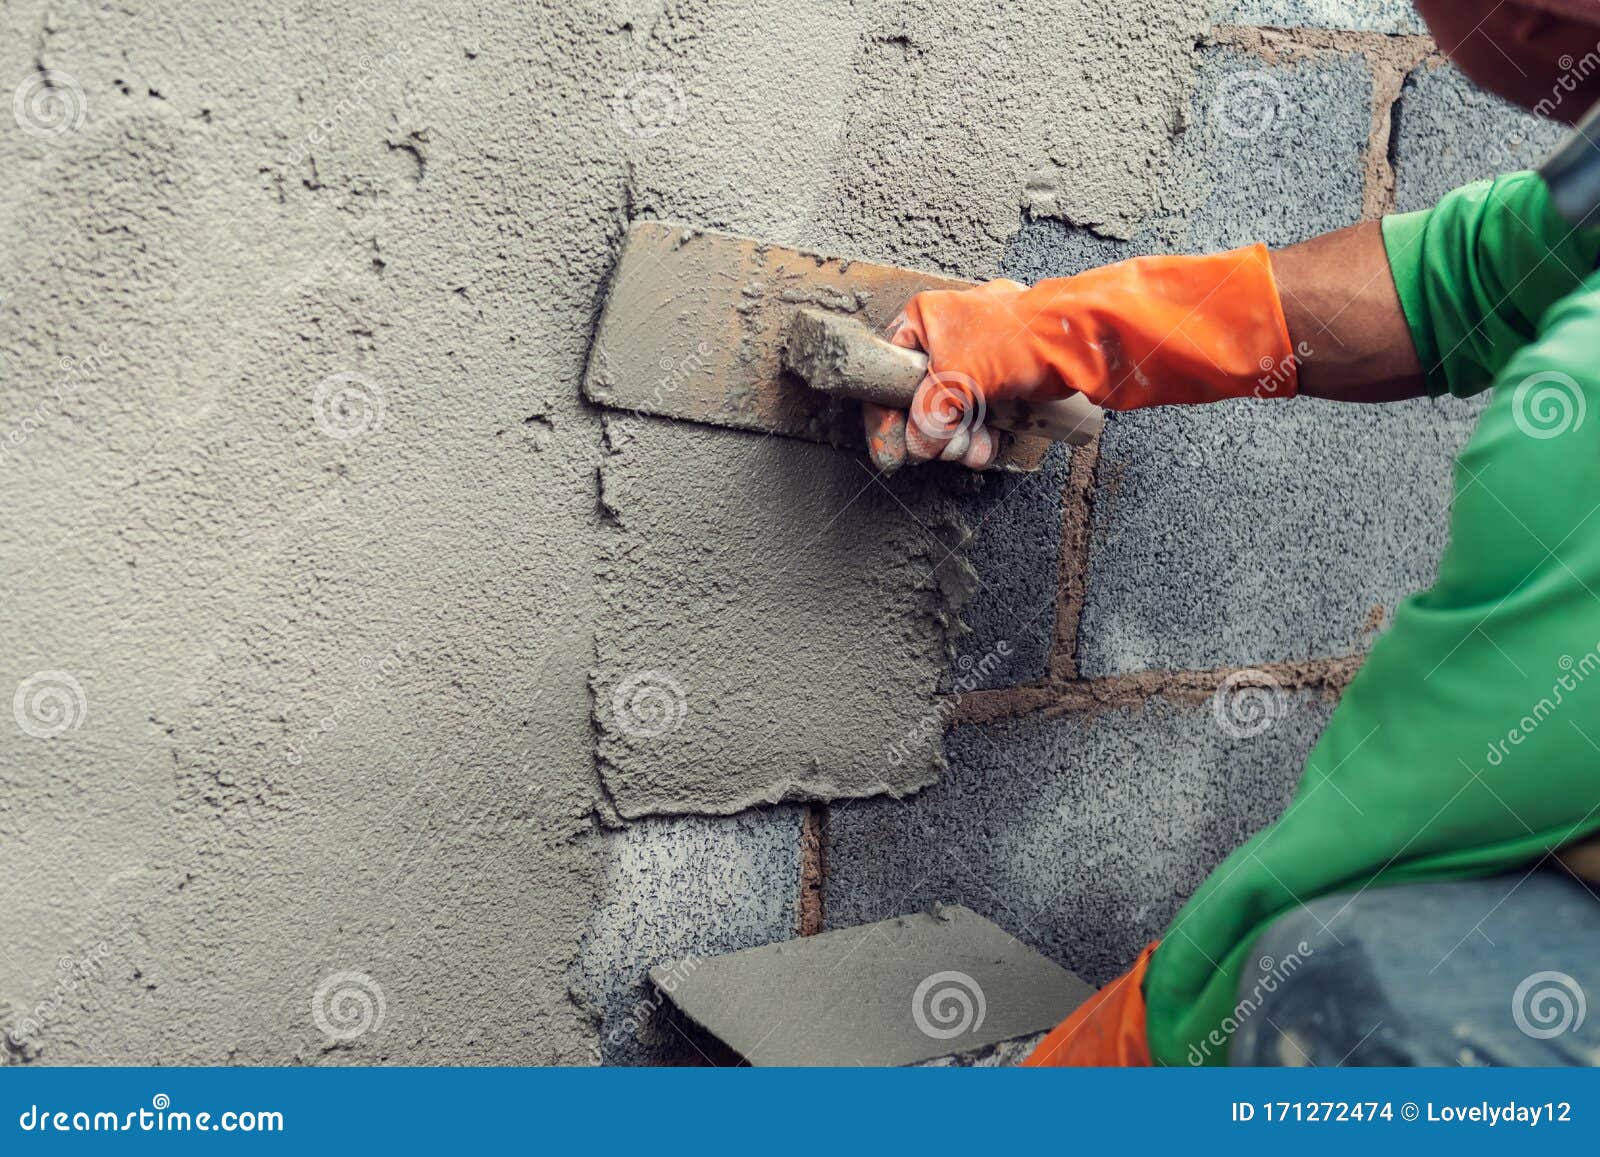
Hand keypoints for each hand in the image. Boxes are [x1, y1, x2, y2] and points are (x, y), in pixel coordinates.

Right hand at [863, 244, 1297, 472]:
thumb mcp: (960, 375)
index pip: (888, 370)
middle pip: (921, 397)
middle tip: (944, 450)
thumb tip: (914, 443)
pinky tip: (987, 446)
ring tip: (971, 452)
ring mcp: (979, 357)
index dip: (887, 413)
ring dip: (958, 439)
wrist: (1086, 340)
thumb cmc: (1022, 337)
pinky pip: (980, 415)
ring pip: (952, 411)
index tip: (891, 448)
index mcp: (926, 318)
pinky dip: (980, 434)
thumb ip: (929, 412)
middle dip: (933, 432)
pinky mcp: (1004, 379)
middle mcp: (949, 334)